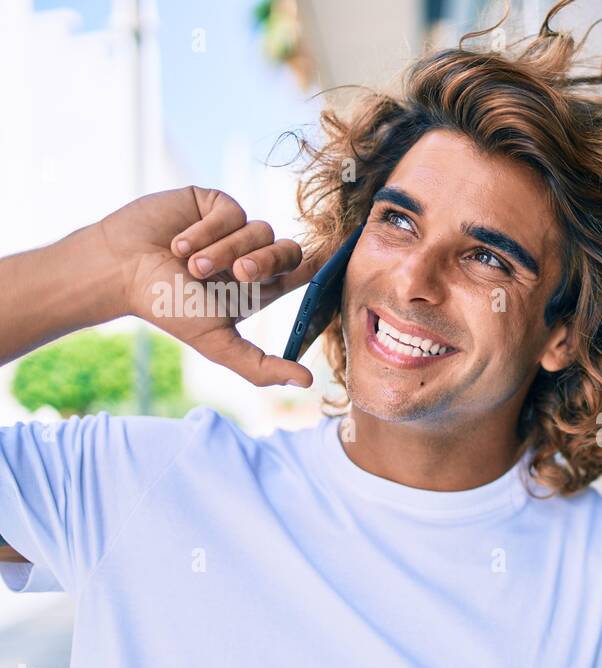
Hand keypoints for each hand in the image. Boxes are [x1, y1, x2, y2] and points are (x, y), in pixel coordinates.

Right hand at [101, 185, 318, 386]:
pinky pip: (232, 211)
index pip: (305, 273)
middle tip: (235, 275)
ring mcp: (236, 228)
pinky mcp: (216, 204)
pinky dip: (206, 230)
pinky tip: (179, 243)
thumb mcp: (218, 343)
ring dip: (223, 251)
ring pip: (259, 231)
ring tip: (190, 265)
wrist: (122, 271)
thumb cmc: (168, 307)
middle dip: (264, 263)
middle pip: (288, 251)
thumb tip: (306, 383)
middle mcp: (253, 256)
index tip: (335, 259)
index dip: (322, 266)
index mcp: (261, 287)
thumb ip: (261, 366)